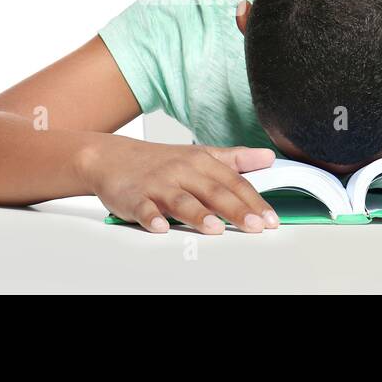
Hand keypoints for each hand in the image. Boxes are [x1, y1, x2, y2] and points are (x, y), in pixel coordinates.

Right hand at [80, 140, 280, 233]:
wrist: (110, 157)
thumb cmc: (158, 160)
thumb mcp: (200, 154)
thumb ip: (235, 158)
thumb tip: (268, 157)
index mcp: (201, 161)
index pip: (234, 182)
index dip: (254, 200)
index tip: (270, 218)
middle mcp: (181, 171)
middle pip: (213, 191)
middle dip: (236, 209)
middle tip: (255, 226)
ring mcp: (157, 185)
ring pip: (181, 200)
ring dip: (198, 214)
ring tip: (215, 227)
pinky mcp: (134, 197)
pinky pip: (144, 208)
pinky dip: (151, 217)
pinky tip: (160, 227)